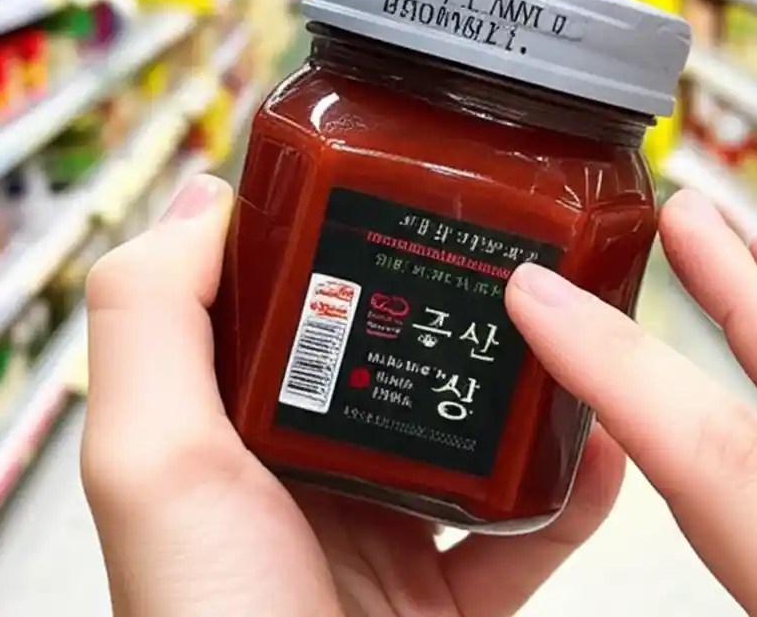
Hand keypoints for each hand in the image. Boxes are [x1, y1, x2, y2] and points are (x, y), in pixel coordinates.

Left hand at [80, 174, 626, 616]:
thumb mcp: (153, 464)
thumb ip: (153, 318)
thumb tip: (202, 193)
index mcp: (224, 435)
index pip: (277, 306)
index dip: (331, 240)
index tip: (395, 182)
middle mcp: (300, 479)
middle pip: (387, 361)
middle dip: (452, 305)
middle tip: (515, 250)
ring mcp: (378, 538)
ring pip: (466, 439)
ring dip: (526, 387)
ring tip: (575, 328)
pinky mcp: (444, 597)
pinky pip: (522, 533)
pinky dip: (571, 492)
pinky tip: (602, 446)